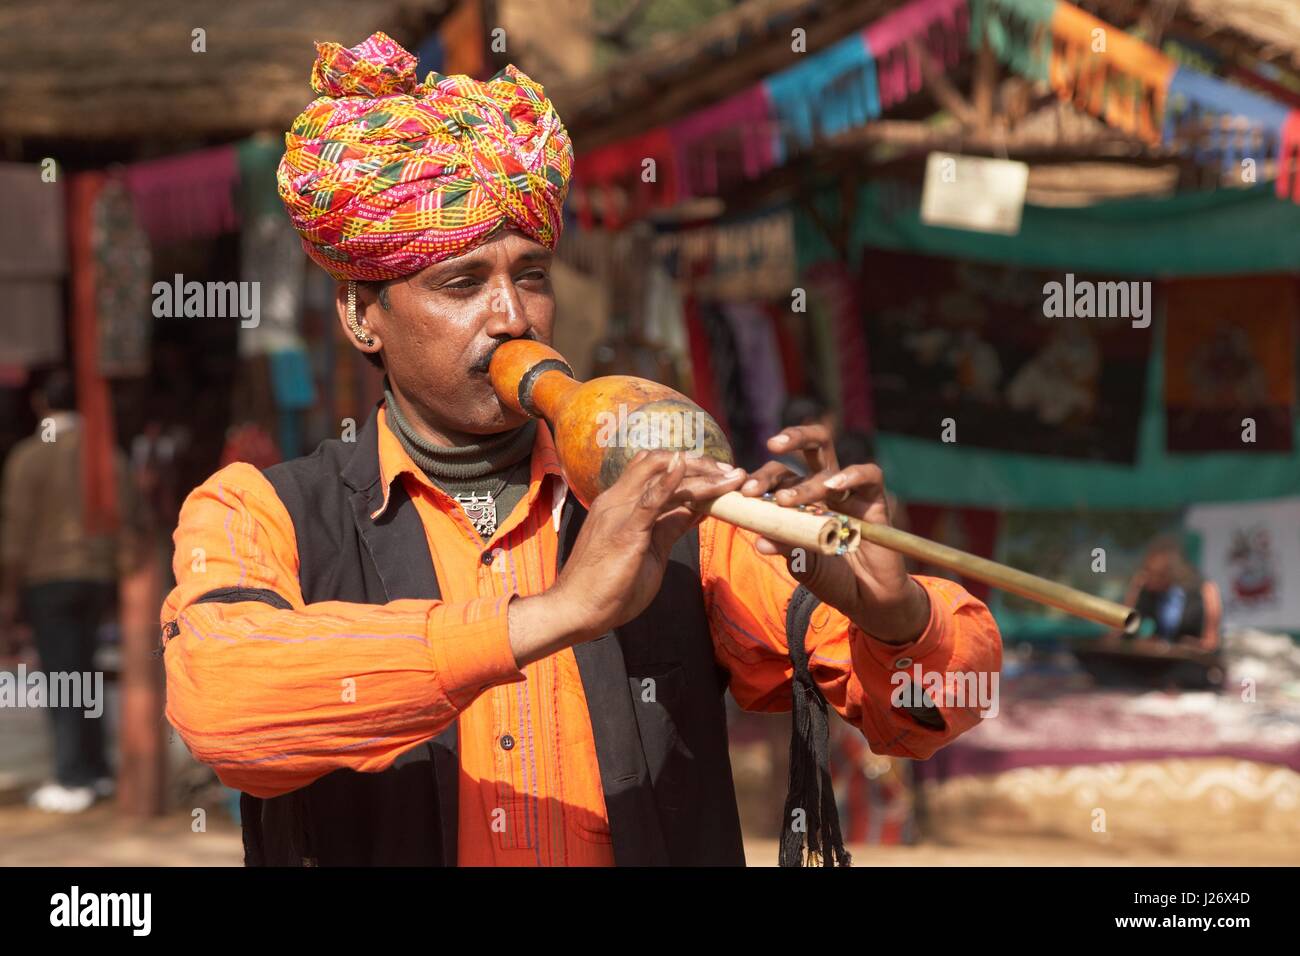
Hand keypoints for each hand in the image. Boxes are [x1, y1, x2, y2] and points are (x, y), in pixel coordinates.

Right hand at [509, 450, 745, 664]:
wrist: (577, 610)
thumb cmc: (610, 586)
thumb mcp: (650, 551)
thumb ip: (669, 527)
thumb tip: (697, 511)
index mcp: (621, 502)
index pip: (655, 468)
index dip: (690, 465)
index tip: (720, 474)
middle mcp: (618, 499)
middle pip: (660, 462)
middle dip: (700, 463)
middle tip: (732, 474)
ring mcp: (620, 511)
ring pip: (660, 473)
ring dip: (700, 472)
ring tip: (731, 478)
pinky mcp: (626, 530)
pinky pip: (650, 499)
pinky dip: (670, 481)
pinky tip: (686, 468)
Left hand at [738, 424, 929, 644]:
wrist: (866, 599)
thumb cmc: (831, 578)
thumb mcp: (803, 565)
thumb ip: (785, 548)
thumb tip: (759, 541)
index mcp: (802, 499)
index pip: (781, 474)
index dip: (762, 477)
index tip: (745, 491)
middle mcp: (824, 490)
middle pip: (810, 447)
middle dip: (791, 439)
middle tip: (771, 447)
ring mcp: (849, 494)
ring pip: (831, 461)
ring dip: (806, 483)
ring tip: (786, 503)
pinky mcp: (874, 502)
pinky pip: (870, 476)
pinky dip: (852, 476)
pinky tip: (835, 486)